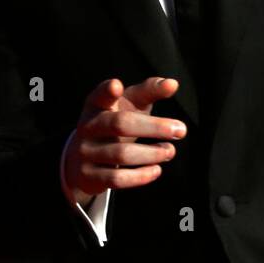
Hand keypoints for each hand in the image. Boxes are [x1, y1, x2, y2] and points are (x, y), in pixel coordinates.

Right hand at [63, 76, 185, 205]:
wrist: (82, 159)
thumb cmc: (114, 123)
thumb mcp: (128, 105)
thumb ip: (149, 91)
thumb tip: (172, 84)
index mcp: (96, 105)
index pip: (100, 95)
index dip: (107, 90)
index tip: (117, 86)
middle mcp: (88, 127)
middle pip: (120, 124)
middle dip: (153, 127)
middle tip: (181, 130)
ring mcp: (86, 152)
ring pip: (121, 154)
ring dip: (152, 153)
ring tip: (170, 151)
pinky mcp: (89, 176)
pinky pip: (117, 179)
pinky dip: (141, 176)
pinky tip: (157, 169)